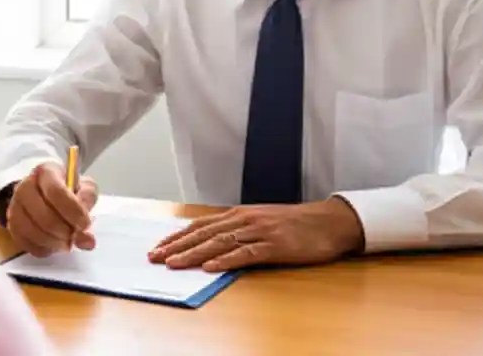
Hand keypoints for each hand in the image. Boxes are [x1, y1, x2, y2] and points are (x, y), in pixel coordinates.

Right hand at [6, 162, 98, 256]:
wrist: (43, 192)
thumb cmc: (67, 190)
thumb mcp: (84, 187)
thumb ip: (88, 204)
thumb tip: (87, 236)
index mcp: (46, 172)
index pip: (56, 191)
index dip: (73, 211)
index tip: (85, 223)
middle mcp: (25, 187)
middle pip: (44, 216)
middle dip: (65, 231)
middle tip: (76, 236)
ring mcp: (15, 207)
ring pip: (34, 232)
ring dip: (55, 242)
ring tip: (68, 242)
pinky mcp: (12, 226)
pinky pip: (27, 244)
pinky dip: (44, 248)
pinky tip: (55, 244)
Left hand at [148, 197, 364, 271]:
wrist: (328, 222)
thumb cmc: (293, 224)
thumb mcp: (259, 222)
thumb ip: (236, 230)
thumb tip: (209, 244)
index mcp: (238, 215)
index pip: (200, 226)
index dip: (177, 237)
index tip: (157, 248)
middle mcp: (244, 220)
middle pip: (203, 234)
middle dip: (176, 247)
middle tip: (155, 258)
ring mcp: (259, 232)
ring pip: (219, 243)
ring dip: (194, 254)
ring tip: (173, 263)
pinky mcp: (275, 245)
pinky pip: (246, 254)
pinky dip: (226, 261)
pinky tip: (211, 268)